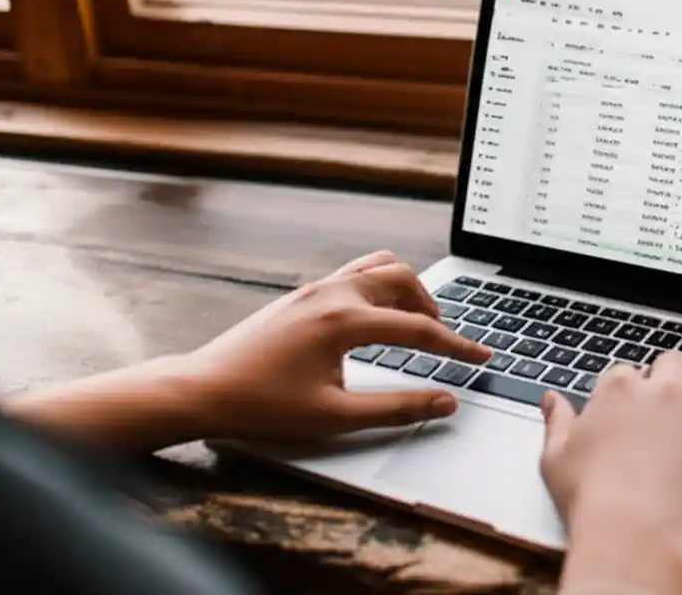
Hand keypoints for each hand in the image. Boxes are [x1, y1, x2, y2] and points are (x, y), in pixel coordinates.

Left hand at [3, 251, 489, 451]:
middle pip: (403, 279)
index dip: (456, 345)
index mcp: (344, 320)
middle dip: (433, 306)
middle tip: (444, 338)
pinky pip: (353, 274)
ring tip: (415, 321)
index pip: (418, 327)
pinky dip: (379, 287)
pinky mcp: (301, 295)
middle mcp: (332, 294)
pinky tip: (376, 318)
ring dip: (405, 289)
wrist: (201, 391)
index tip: (481, 357)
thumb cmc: (261, 404)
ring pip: (377, 267)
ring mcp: (314, 289)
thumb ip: (397, 407)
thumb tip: (444, 402)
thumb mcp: (335, 415)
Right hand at [540, 351, 681, 594]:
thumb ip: (557, 421)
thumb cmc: (592, 500)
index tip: (622, 411)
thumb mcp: (556, 458)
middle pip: (672, 362)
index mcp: (619, 389)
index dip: (625, 391)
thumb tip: (552, 400)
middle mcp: (662, 393)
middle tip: (657, 406)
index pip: (626, 371)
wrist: (636, 538)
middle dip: (666, 377)